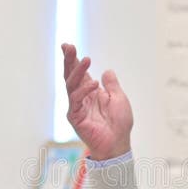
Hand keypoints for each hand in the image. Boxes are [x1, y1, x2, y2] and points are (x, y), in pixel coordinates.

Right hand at [62, 43, 133, 159]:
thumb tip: (107, 71)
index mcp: (89, 91)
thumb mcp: (119, 98)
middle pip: (70, 75)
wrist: (118, 143)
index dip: (72, 59)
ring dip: (77, 71)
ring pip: (71, 85)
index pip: (78, 73)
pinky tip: (94, 83)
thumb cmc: (119, 123)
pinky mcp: (75, 117)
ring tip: (86, 59)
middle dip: (69, 60)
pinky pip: (76, 100)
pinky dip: (84, 90)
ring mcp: (76, 107)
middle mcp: (80, 97)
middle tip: (68, 46)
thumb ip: (112, 84)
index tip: (67, 46)